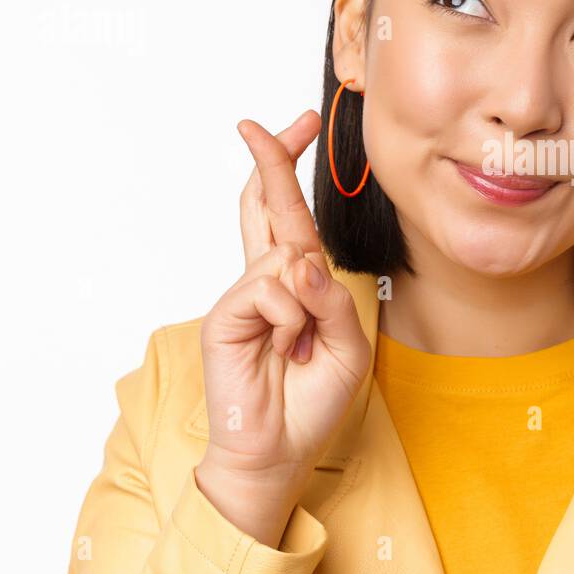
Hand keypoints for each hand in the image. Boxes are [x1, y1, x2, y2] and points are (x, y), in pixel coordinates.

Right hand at [195, 110, 371, 544]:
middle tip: (272, 122)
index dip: (288, 170)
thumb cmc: (312, 401)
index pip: (289, 217)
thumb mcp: (347, 346)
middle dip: (273, 161)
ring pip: (286, 256)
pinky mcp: (226, 314)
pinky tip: (284, 350)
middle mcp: (267, 282)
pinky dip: (291, 319)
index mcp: (295, 286)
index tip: (297, 127)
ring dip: (307, 301)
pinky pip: (272, 289)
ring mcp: (244, 297)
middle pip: (267, 207)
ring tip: (299, 347)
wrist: (278, 451)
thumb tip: (300, 262)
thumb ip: (334, 300)